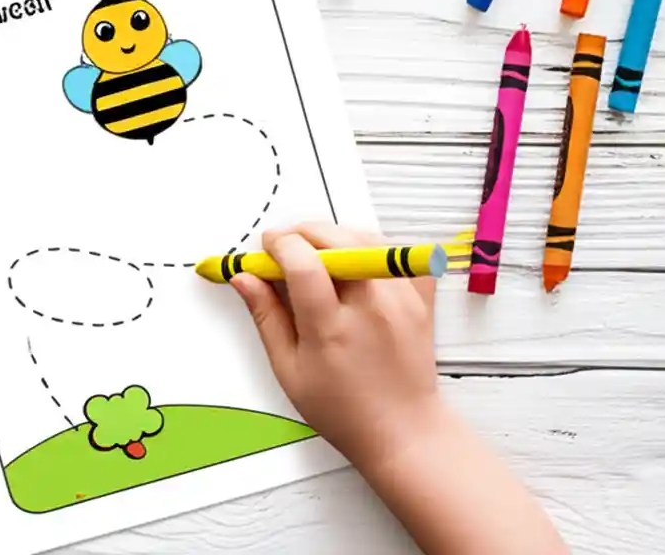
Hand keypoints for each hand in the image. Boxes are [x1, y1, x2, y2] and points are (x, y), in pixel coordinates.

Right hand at [229, 223, 442, 471]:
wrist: (402, 431)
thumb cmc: (345, 411)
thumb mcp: (289, 369)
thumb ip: (266, 316)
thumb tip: (244, 278)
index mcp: (331, 328)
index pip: (302, 261)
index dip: (279, 244)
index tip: (267, 249)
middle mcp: (370, 307)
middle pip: (335, 239)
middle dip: (303, 233)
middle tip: (287, 249)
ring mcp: (400, 299)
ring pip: (365, 237)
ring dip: (335, 236)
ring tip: (318, 258)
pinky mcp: (420, 298)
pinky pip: (397, 251)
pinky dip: (373, 248)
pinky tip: (356, 265)